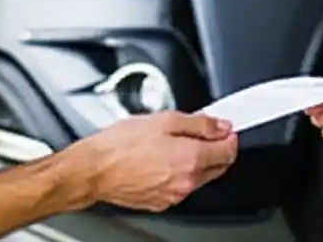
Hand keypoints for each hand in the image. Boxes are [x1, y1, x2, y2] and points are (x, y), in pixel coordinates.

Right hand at [73, 111, 238, 211]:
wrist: (93, 169)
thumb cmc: (121, 145)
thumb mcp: (164, 119)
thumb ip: (199, 123)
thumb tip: (221, 126)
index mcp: (191, 159)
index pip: (229, 151)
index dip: (229, 136)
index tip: (225, 129)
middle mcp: (186, 182)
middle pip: (218, 167)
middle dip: (216, 150)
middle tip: (203, 134)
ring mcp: (174, 195)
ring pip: (199, 178)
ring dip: (197, 162)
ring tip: (174, 144)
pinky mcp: (161, 203)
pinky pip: (180, 187)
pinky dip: (179, 174)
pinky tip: (162, 160)